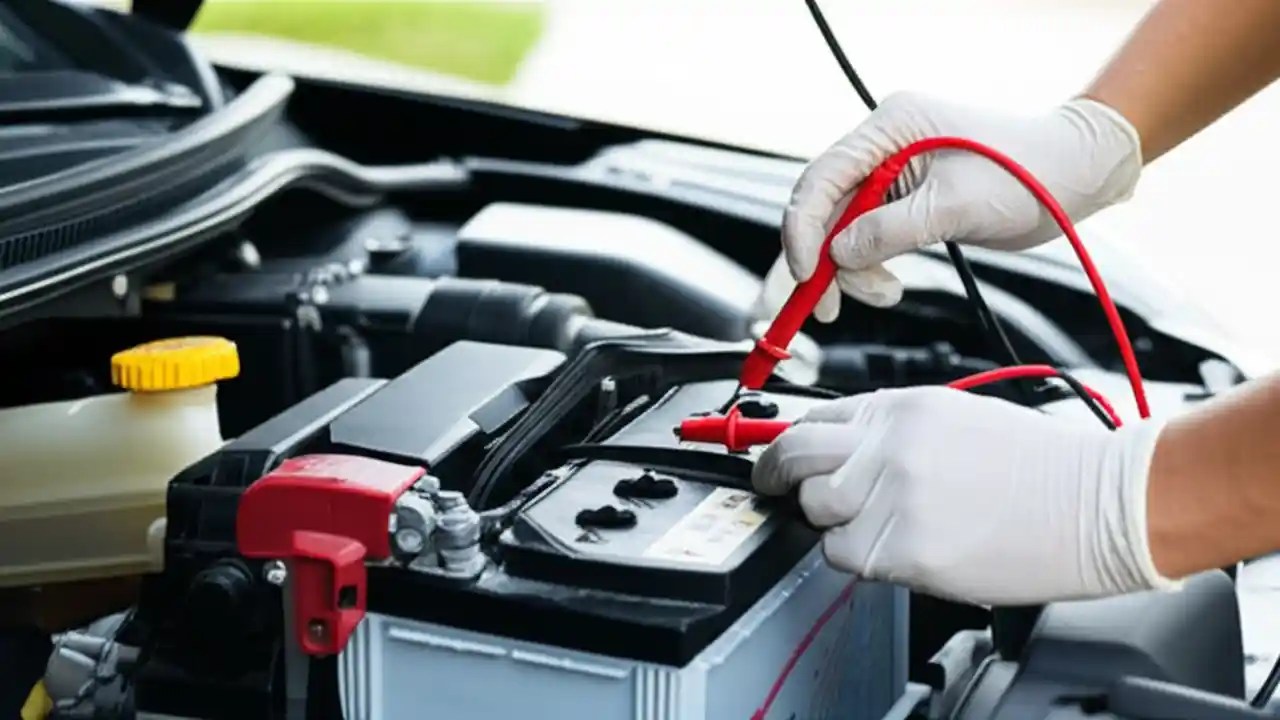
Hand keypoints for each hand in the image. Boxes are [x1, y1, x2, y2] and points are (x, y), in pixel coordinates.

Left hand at [752, 387, 1176, 604]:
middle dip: (774, 476)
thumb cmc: (1037, 464)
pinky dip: (861, 558)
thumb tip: (837, 446)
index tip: (777, 460)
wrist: (1094, 503)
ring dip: (832, 522)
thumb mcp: (952, 417)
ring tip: (876, 523)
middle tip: (773, 487)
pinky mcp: (904, 549)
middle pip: (793, 459)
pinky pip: (847, 557)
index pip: (810, 420)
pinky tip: (901, 548)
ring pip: (817, 514)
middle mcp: (888, 447)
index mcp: (899, 408)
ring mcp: (893, 498)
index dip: (786, 444)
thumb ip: (888, 429)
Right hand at [772, 92, 1141, 321]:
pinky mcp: (904, 198)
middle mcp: (882, 145)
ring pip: (842, 229)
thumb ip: (888, 231)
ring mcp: (891, 172)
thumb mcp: (955, 207)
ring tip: (886, 293)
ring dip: (852, 270)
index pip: (821, 178)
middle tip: (825, 308)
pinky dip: (869, 266)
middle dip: (823, 260)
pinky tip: (888, 283)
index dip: (804, 229)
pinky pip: (866, 235)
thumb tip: (837, 256)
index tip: (806, 275)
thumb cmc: (1030, 175)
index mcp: (889, 128)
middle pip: (824, 208)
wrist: (1076, 173)